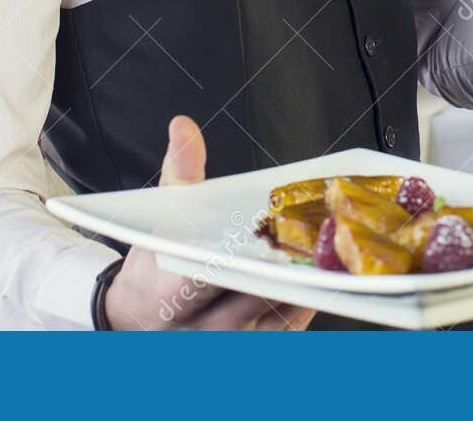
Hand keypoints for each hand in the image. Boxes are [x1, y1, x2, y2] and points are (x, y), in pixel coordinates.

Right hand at [102, 115, 314, 330]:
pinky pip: (292, 323)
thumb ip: (178, 174)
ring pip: (282, 311)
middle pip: (257, 293)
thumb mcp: (159, 220)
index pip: (209, 278)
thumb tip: (183, 126)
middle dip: (288, 264)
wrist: (140, 320)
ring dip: (307, 281)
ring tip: (332, 247)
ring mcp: (234, 342)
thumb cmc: (153, 270)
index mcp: (174, 294)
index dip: (241, 258)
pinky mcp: (257, 346)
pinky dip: (309, 296)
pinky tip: (323, 270)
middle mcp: (206, 326)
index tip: (269, 236)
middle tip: (320, 232)